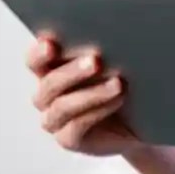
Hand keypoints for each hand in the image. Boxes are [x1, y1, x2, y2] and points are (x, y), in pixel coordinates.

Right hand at [26, 34, 142, 156]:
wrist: (139, 121)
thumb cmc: (123, 83)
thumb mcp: (114, 62)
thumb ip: (103, 49)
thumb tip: (111, 34)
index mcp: (49, 70)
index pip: (35, 60)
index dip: (40, 52)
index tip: (51, 43)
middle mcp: (46, 95)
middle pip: (50, 83)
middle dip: (72, 71)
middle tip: (96, 60)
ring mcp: (55, 120)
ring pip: (62, 106)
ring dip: (91, 93)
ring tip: (117, 83)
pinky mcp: (68, 139)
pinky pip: (77, 126)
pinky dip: (98, 111)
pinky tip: (118, 100)